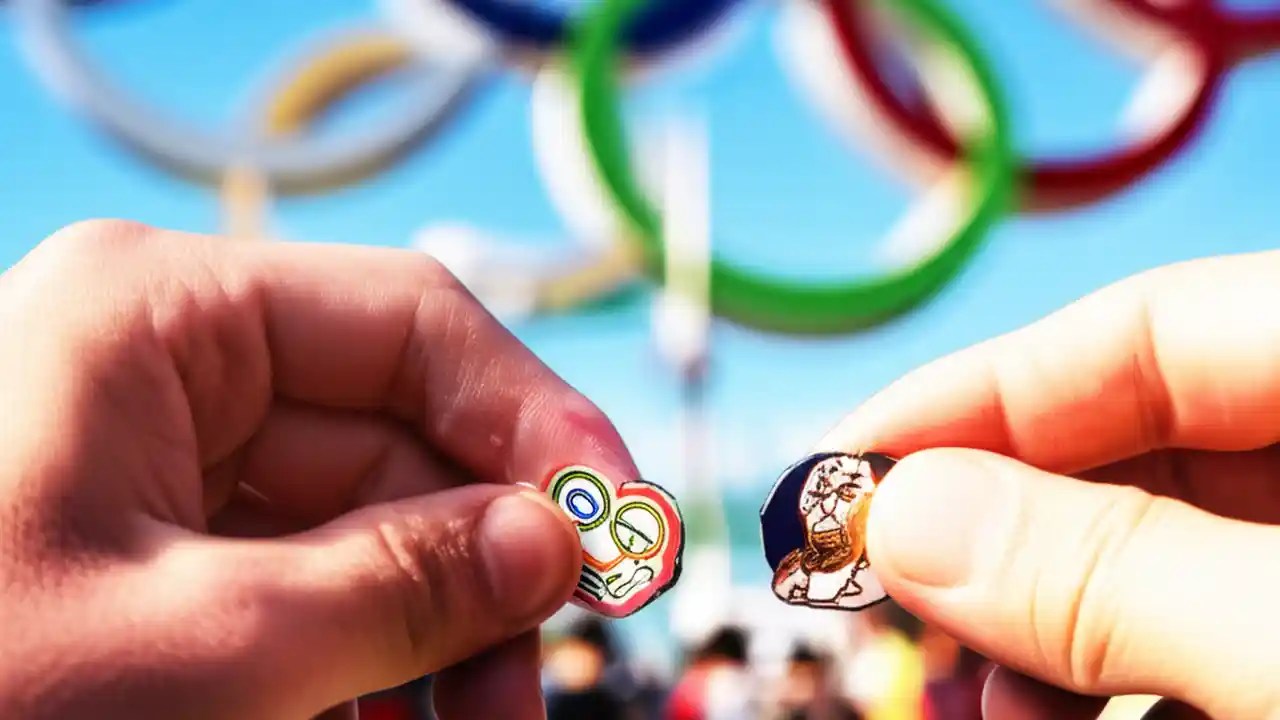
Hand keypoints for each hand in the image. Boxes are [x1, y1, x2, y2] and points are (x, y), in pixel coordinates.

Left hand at [0, 221, 639, 718]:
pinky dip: (364, 674)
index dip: (540, 426)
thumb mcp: (205, 653)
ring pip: (364, 536)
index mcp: (164, 320)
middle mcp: (171, 376)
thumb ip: (401, 586)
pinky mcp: (154, 563)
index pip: (419, 326)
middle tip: (536, 690)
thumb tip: (557, 542)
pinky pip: (306, 597)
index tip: (620, 533)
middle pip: (402, 447)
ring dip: (434, 644)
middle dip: (485, 576)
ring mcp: (162, 472)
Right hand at [820, 252, 1279, 718]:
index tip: (845, 465)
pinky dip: (1127, 673)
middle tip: (886, 584)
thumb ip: (1106, 571)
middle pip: (1146, 444)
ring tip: (990, 694)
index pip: (1149, 327)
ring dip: (1050, 614)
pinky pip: (1219, 632)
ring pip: (1173, 548)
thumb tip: (898, 517)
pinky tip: (1061, 715)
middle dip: (1002, 521)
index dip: (979, 391)